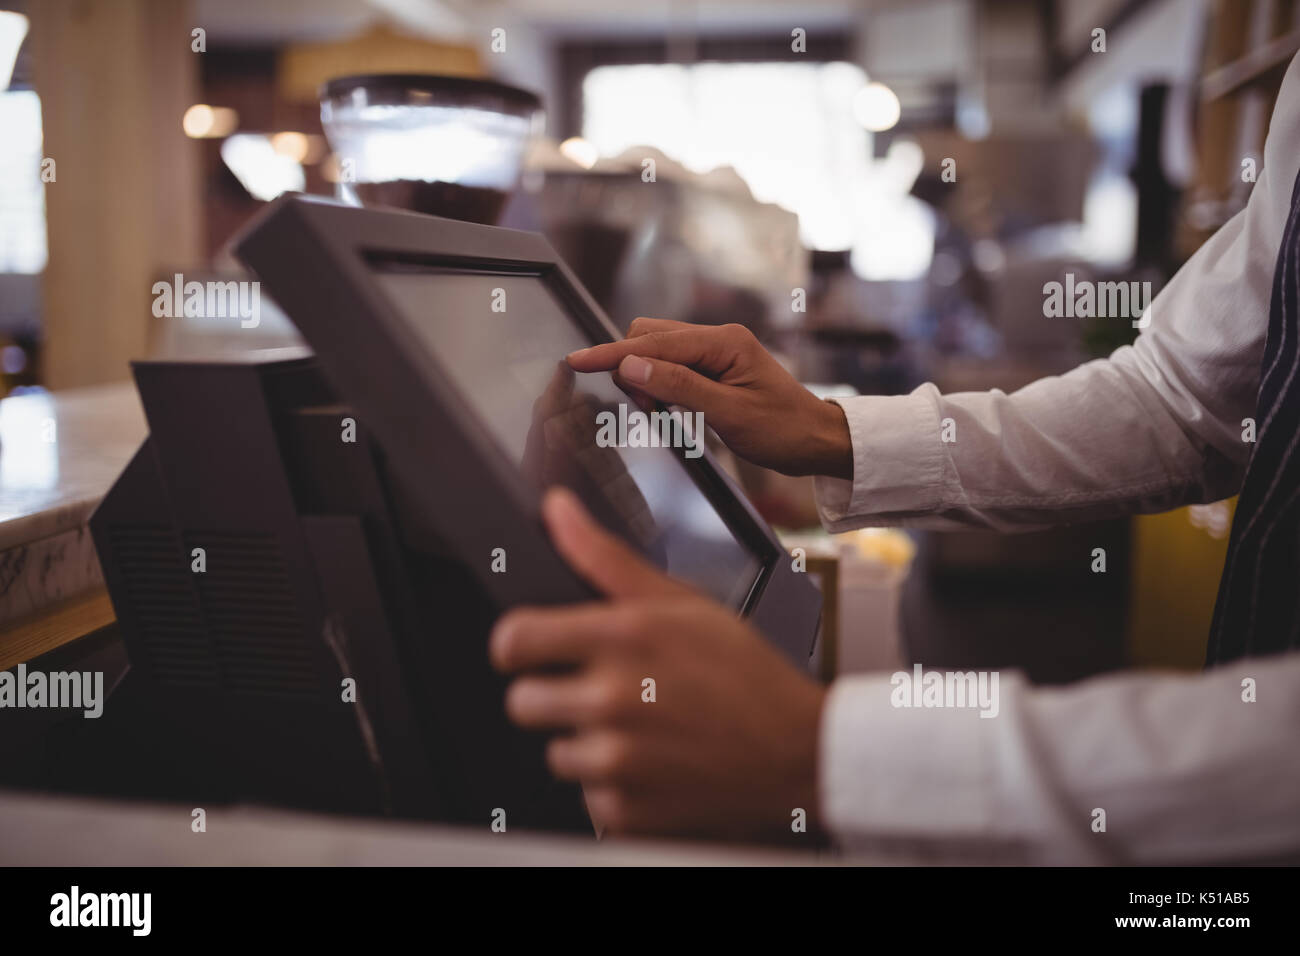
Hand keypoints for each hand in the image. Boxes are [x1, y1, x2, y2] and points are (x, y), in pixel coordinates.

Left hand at [490, 487, 826, 841]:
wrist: (798, 750)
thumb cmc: (747, 674)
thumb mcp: (681, 601)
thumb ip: (604, 556)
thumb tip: (557, 510)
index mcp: (619, 639)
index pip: (511, 641)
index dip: (517, 645)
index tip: (533, 650)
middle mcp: (611, 700)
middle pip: (521, 702)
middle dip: (552, 695)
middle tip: (600, 691)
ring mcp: (616, 761)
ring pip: (556, 752)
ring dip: (587, 743)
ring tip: (638, 727)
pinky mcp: (625, 810)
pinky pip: (588, 798)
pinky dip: (614, 787)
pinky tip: (652, 763)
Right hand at [567, 318, 853, 478]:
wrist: (817, 441)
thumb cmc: (783, 430)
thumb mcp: (729, 414)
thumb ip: (679, 387)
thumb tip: (632, 367)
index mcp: (724, 342)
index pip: (653, 343)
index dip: (612, 354)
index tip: (577, 361)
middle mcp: (719, 338)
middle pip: (650, 336)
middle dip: (631, 367)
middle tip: (645, 409)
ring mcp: (717, 351)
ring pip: (658, 350)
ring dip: (646, 378)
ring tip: (661, 412)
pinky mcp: (715, 366)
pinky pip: (673, 366)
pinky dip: (661, 384)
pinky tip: (669, 406)